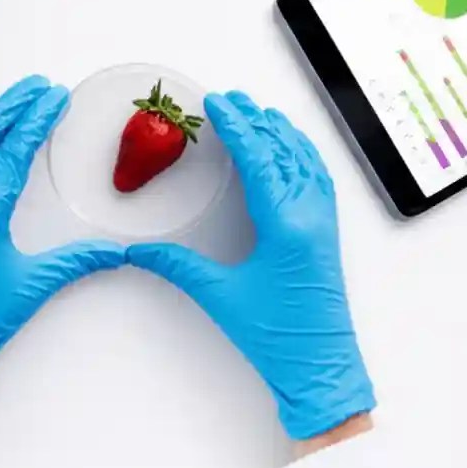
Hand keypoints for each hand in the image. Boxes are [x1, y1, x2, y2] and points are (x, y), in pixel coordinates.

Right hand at [128, 91, 374, 439]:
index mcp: (287, 226)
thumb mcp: (220, 296)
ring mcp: (323, 223)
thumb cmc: (279, 338)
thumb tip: (139, 249)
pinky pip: (317, 179)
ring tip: (259, 113)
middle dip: (256, 121)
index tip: (220, 103)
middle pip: (284, 152)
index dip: (237, 127)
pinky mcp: (327, 234)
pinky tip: (293, 149)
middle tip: (231, 100)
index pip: (260, 160)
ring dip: (281, 133)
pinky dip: (302, 155)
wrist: (321, 367)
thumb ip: (177, 266)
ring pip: (305, 161)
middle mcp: (310, 216)